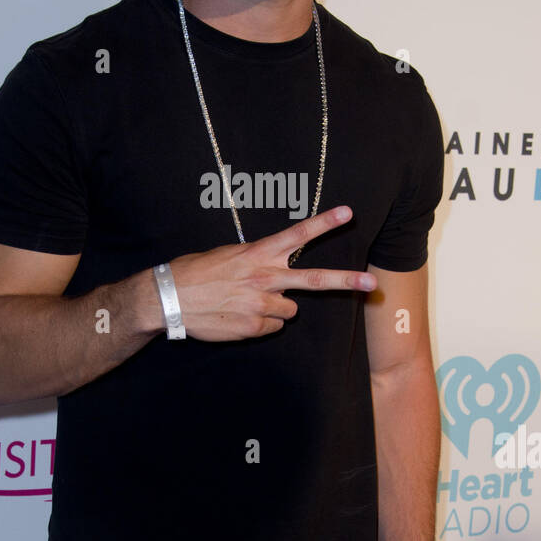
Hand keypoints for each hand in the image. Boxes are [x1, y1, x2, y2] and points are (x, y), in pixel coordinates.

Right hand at [168, 206, 374, 341]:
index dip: (323, 223)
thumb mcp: (227, 255)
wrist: (169, 299)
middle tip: (371, 283)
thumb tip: (274, 268)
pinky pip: (271, 327)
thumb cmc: (196, 273)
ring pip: (289, 310)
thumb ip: (256, 260)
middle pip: (313, 279)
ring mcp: (261, 304)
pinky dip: (259, 324)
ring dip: (276, 308)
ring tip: (246, 303)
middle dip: (346, 281)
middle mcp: (264, 278)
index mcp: (258, 254)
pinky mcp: (253, 327)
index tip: (348, 213)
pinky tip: (238, 316)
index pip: (297, 235)